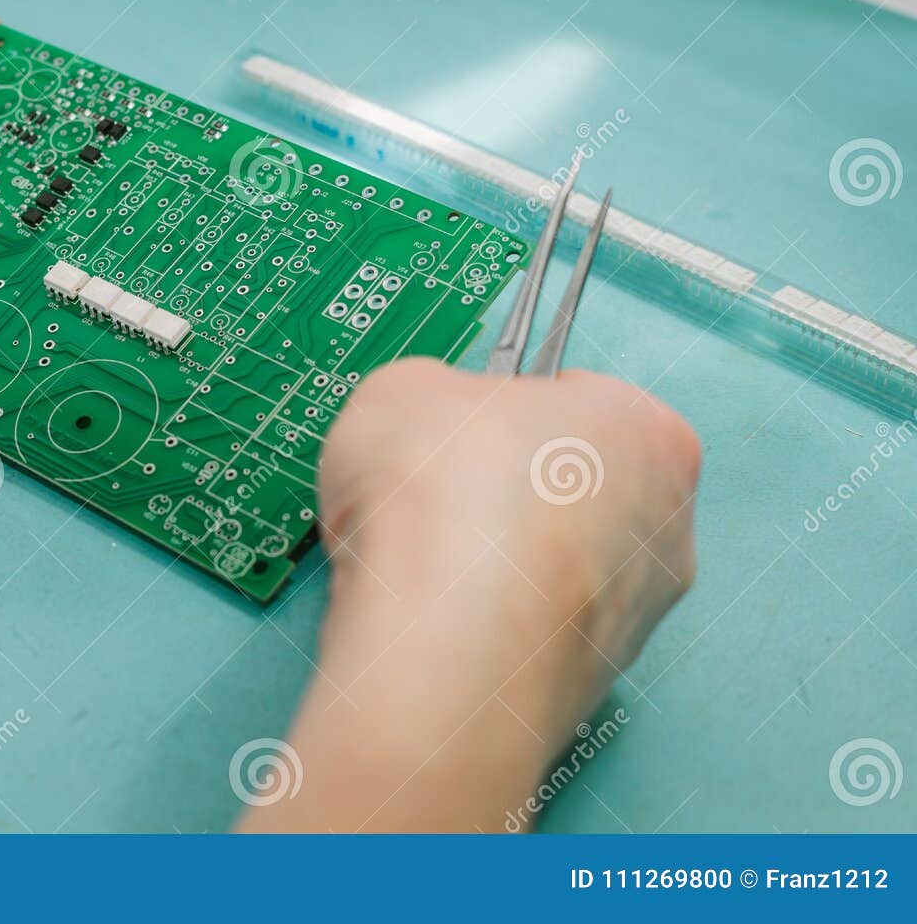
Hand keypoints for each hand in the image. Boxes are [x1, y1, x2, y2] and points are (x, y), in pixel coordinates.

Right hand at [242, 358, 699, 831]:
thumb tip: (426, 422)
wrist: (436, 638)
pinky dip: (481, 624)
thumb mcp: (404, 387)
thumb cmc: (442, 490)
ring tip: (415, 563)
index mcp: (647, 426)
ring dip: (489, 563)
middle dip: (500, 490)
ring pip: (547, 569)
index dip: (494, 415)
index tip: (450, 435)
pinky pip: (525, 633)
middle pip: (566, 487)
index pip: (568, 402)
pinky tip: (428, 618)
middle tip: (431, 496)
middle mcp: (669, 524)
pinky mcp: (592, 686)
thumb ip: (434, 397)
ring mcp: (638, 616)